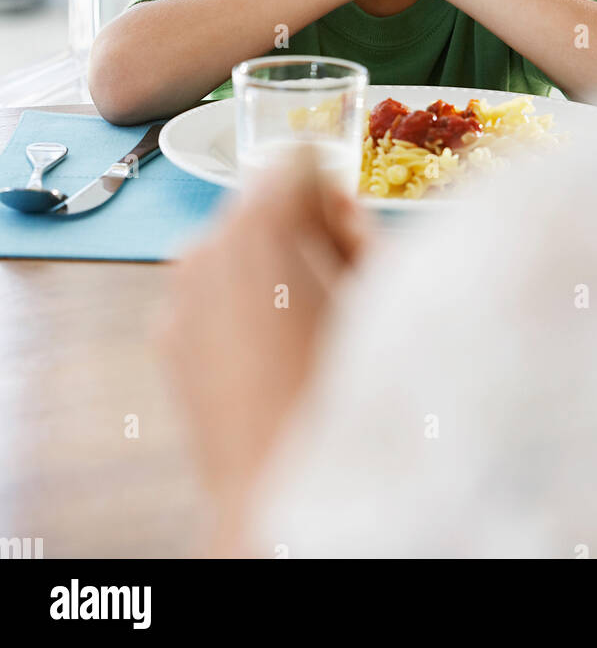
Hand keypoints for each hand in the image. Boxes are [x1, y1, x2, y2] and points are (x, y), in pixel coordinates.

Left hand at [152, 144, 370, 543]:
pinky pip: (208, 294)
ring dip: (266, 266)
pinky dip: (235, 307)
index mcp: (262, 225)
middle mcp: (206, 245)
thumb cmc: (346, 386)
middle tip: (337, 284)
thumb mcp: (379, 290)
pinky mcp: (167, 334)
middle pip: (260, 203)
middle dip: (298, 228)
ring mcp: (178, 292)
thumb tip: (336, 203)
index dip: (331, 191)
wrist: (283, 487)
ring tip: (304, 327)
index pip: (296, 160)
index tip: (349, 231)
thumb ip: (359, 228)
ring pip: (231, 248)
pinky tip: (269, 356)